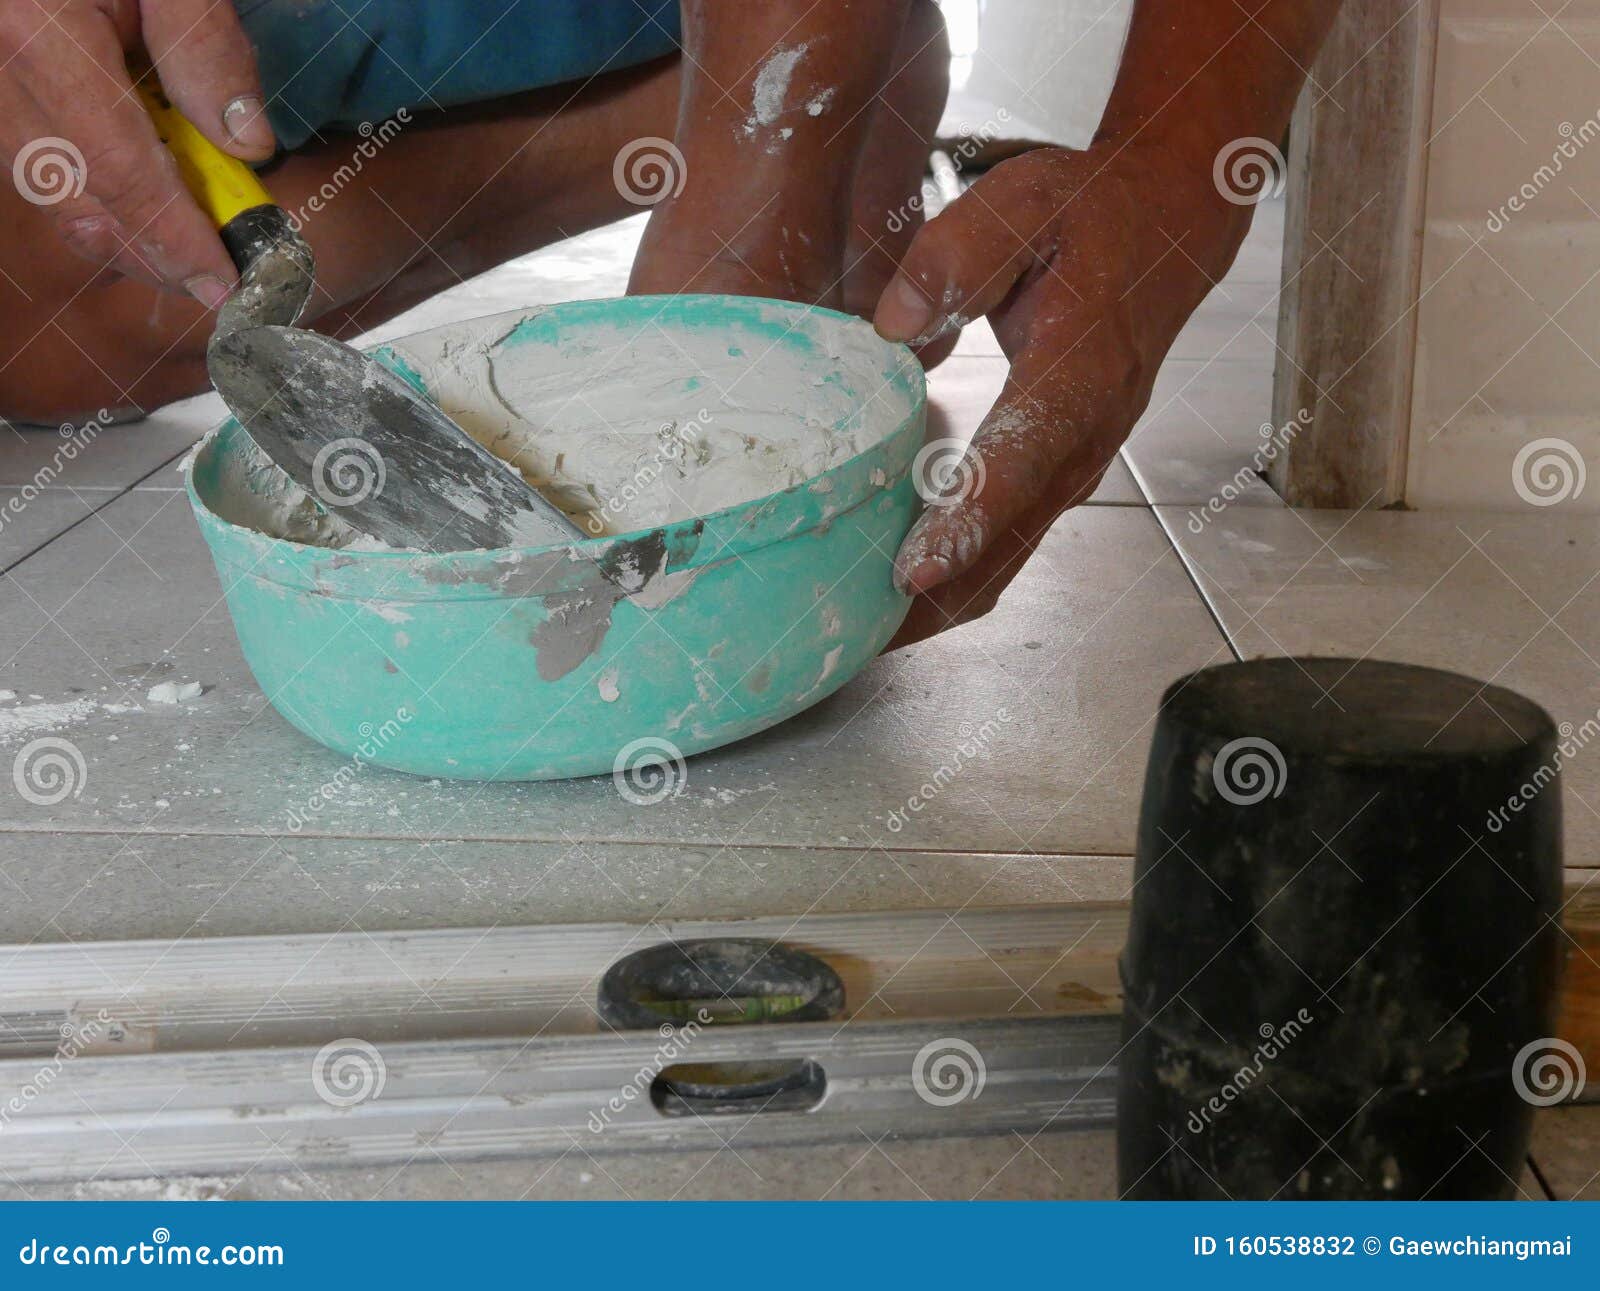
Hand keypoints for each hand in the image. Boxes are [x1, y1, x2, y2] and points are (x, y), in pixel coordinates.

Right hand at [0, 0, 274, 305]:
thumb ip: (204, 47)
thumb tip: (246, 146)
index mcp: (35, 31)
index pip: (115, 167)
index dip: (174, 235)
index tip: (224, 280)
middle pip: (74, 197)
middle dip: (151, 251)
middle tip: (217, 275)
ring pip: (50, 190)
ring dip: (125, 231)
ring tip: (190, 246)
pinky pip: (39, 161)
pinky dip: (97, 193)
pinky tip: (149, 199)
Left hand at [874, 142, 1248, 647]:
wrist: (1165, 229)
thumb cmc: (1090, 215)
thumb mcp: (1025, 202)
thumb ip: (958, 256)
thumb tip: (891, 327)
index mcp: (1080, 374)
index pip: (1020, 462)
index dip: (969, 521)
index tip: (915, 569)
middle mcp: (1086, 436)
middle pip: (1012, 540)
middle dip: (940, 595)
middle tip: (862, 635)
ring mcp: (1078, 463)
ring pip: (1012, 556)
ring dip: (946, 599)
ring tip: (868, 633)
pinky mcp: (1061, 471)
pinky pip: (1011, 542)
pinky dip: (961, 574)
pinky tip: (901, 590)